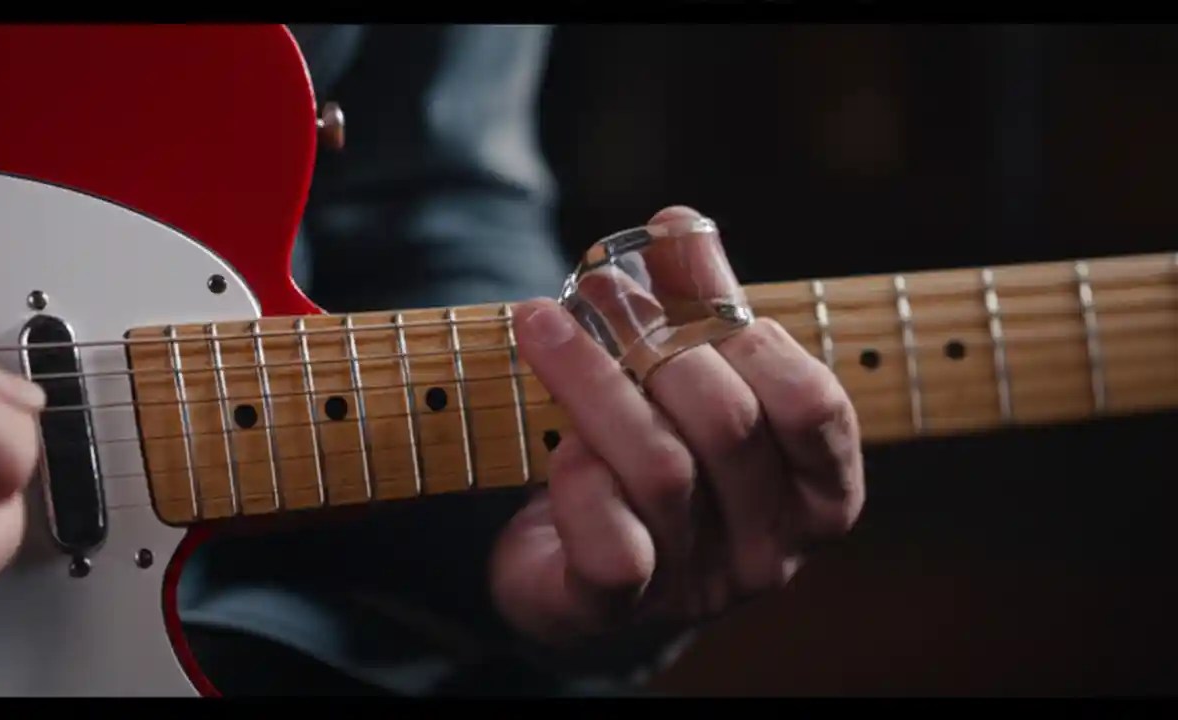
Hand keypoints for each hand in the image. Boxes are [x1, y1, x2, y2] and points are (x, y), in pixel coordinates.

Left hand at [489, 206, 864, 646]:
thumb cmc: (652, 452)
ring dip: (592, 382)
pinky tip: (559, 445)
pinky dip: (581, 480)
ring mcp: (698, 587)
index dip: (743, 325)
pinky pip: (614, 545)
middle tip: (592, 282)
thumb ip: (697, 310)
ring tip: (541, 323)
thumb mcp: (688, 379)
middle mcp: (771, 548)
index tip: (675, 252)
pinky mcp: (617, 608)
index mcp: (817, 492)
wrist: (575, 557)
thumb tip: (677, 223)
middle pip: (728, 425)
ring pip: (663, 470)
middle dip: (654, 339)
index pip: (814, 405)